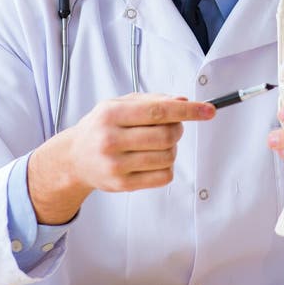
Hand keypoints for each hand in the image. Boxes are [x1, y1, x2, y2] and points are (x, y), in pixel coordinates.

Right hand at [28, 94, 214, 223]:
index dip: (187, 110)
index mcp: (111, 114)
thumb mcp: (120, 104)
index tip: (208, 110)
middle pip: (165, 135)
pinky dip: (167, 166)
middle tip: (174, 127)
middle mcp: (111, 139)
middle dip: (178, 130)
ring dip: (172, 148)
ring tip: (159, 144)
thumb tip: (184, 101)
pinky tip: (154, 160)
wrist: (74, 158)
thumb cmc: (102, 126)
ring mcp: (116, 165)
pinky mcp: (122, 185)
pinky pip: (162, 176)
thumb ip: (153, 100)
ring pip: (167, 156)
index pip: (158, 111)